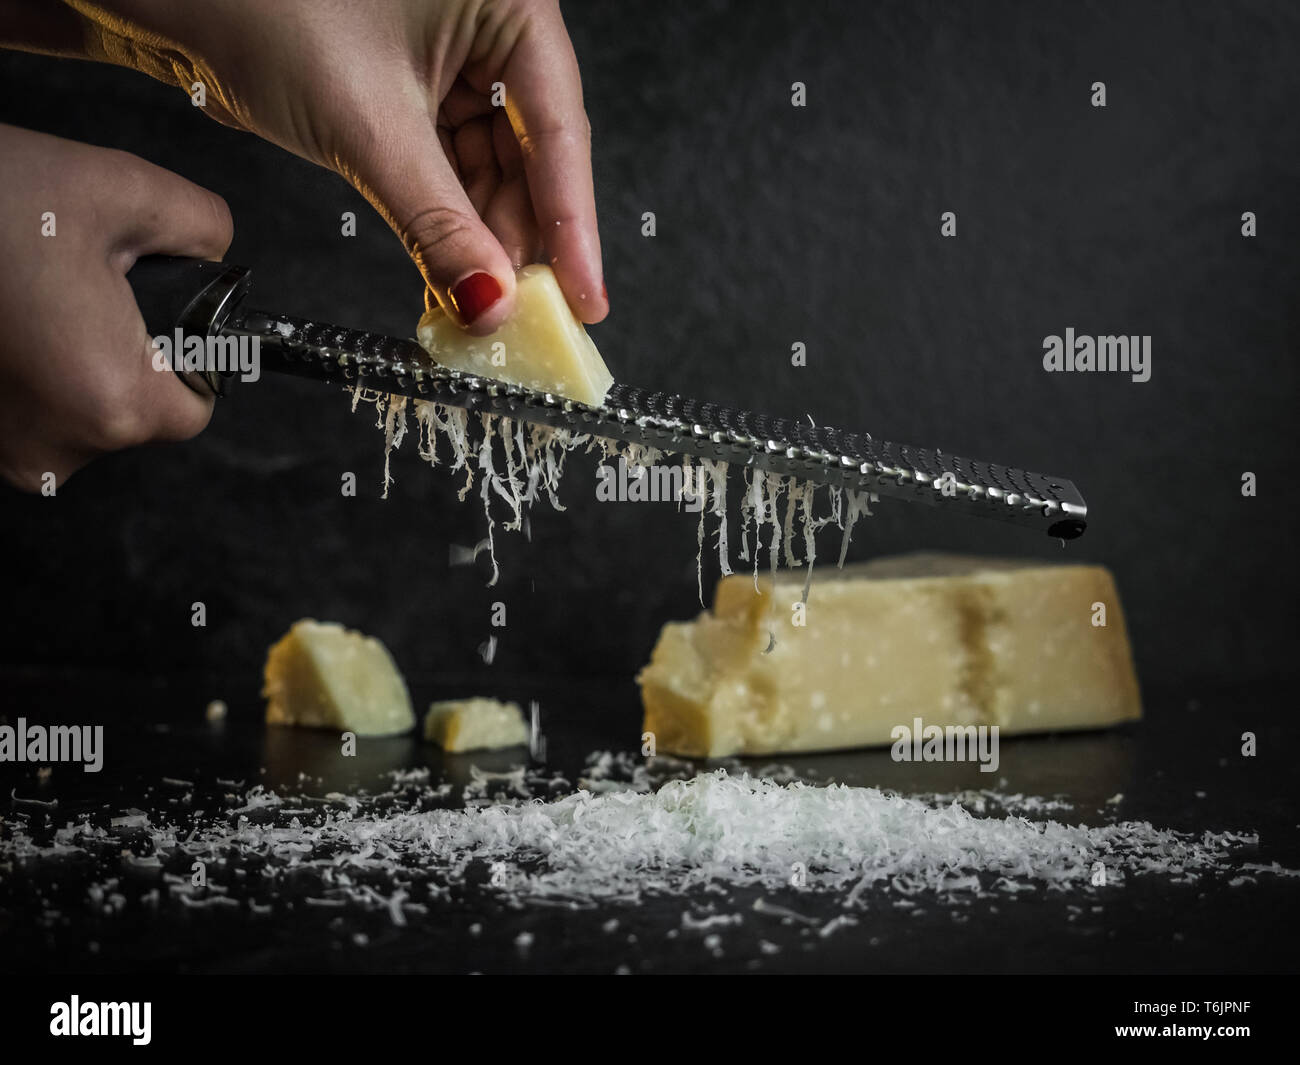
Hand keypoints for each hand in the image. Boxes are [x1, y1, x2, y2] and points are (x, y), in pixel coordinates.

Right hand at [0, 124, 232, 490]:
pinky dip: (30, 370)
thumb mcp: (119, 187)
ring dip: (73, 357)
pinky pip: (32, 410)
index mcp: (111, 401)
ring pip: (82, 410)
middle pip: (138, 410)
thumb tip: (217, 254)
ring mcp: (7, 453)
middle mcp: (57, 449)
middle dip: (125, 347)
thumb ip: (202, 226)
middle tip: (77, 283)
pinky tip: (9, 320)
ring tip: (32, 296)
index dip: (187, 351)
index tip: (155, 308)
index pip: (197, 404)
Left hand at [51, 0, 608, 332]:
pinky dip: (447, 225)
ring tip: (475, 309)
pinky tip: (448, 278)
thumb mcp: (369, 126)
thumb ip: (439, 222)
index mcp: (507, 2)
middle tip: (519, 319)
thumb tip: (489, 301)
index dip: (575, 225)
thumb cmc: (262, 4)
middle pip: (531, 158)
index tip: (585, 299)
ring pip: (491, 171)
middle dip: (518, 244)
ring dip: (481, 244)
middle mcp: (491, 26)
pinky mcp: (418, 88)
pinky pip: (451, 168)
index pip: (561, 130)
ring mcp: (455, 57)